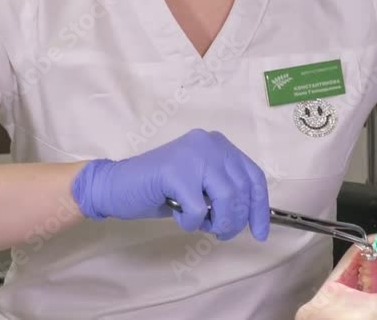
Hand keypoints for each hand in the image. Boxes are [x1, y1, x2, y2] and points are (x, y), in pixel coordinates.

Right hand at [70, 129, 270, 240]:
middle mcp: (209, 143)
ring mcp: (192, 155)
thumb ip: (224, 189)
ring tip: (203, 226)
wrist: (115, 185)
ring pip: (227, 198)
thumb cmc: (159, 189)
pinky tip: (180, 217)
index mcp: (218, 144)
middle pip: (242, 189)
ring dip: (219, 222)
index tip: (261, 232)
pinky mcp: (175, 171)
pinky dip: (192, 222)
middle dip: (236, 220)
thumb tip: (252, 215)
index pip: (253, 176)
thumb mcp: (200, 184)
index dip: (260, 207)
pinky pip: (199, 209)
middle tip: (221, 233)